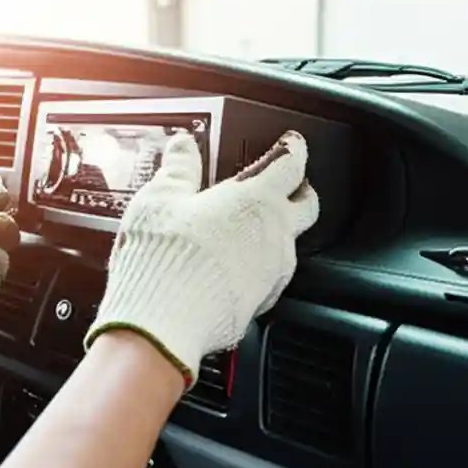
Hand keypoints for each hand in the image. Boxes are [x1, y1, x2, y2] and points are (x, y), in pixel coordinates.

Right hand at [85, 131, 318, 386]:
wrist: (163, 324)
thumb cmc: (163, 259)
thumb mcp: (161, 199)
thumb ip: (178, 169)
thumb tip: (183, 146)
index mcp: (255, 200)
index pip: (290, 163)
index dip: (293, 149)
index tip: (292, 143)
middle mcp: (274, 235)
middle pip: (307, 206)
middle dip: (301, 191)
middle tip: (289, 185)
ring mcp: (272, 273)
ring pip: (290, 245)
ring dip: (277, 234)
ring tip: (253, 230)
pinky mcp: (260, 304)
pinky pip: (270, 279)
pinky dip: (258, 268)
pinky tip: (235, 269)